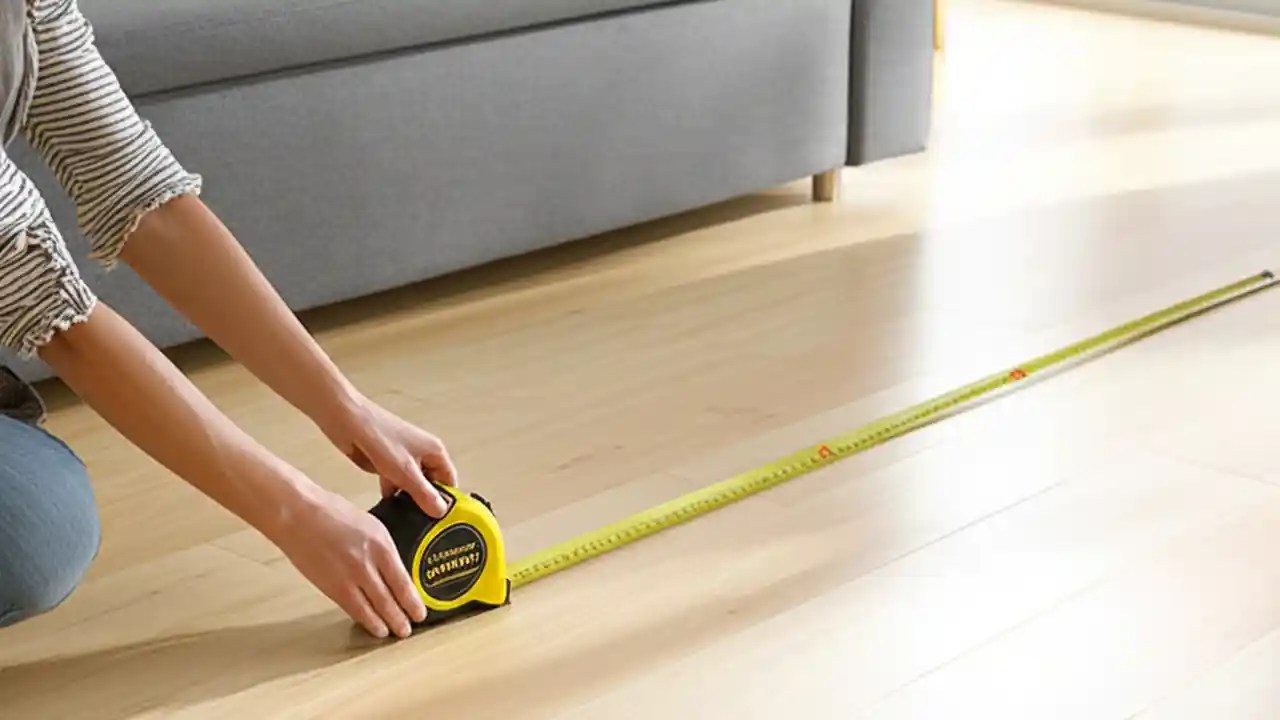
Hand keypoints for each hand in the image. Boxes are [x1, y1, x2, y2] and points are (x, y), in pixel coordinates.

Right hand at [270, 485, 425, 637]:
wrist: (299, 515)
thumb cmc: (330, 513)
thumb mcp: (370, 525)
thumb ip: (382, 548)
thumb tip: (394, 569)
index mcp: (381, 544)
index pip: (403, 581)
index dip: (413, 601)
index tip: (420, 611)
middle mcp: (368, 563)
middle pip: (391, 598)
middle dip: (402, 617)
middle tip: (409, 628)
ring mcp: (350, 577)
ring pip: (374, 608)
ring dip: (387, 624)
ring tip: (396, 632)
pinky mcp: (332, 587)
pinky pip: (354, 609)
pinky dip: (366, 621)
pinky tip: (374, 627)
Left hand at [322, 395, 458, 517]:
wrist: (346, 420)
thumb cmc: (380, 439)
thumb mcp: (404, 471)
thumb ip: (423, 493)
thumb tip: (441, 512)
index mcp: (434, 451)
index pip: (449, 481)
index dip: (447, 501)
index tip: (442, 523)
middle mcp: (422, 455)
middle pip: (431, 485)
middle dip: (426, 503)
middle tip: (422, 528)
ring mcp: (403, 459)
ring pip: (411, 485)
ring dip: (407, 500)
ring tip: (404, 524)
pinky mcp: (386, 463)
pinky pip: (395, 483)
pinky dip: (392, 495)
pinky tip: (386, 511)